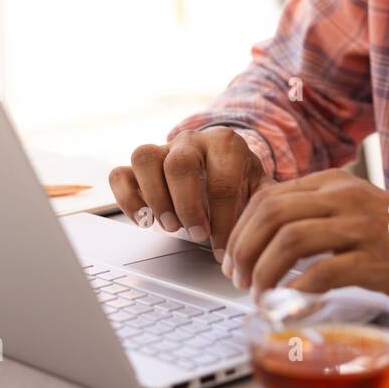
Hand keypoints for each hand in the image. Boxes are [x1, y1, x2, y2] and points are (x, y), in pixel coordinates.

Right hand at [109, 127, 275, 263]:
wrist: (221, 161)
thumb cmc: (240, 181)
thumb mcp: (259, 189)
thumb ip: (263, 206)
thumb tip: (267, 236)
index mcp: (226, 144)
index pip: (221, 180)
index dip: (222, 219)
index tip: (224, 247)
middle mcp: (191, 140)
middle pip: (179, 165)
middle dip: (187, 206)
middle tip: (197, 234)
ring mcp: (163, 149)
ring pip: (144, 158)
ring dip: (156, 198)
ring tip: (169, 226)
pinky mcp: (140, 166)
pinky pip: (120, 173)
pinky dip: (127, 198)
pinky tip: (144, 220)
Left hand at [224, 168, 388, 306]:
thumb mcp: (355, 208)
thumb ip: (316, 213)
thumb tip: (266, 233)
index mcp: (334, 183)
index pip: (268, 196)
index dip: (241, 228)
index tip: (233, 255)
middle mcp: (344, 197)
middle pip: (272, 213)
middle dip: (243, 247)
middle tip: (236, 276)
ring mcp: (361, 227)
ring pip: (291, 238)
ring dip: (264, 268)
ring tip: (256, 290)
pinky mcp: (378, 260)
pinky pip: (325, 270)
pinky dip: (298, 287)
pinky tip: (290, 300)